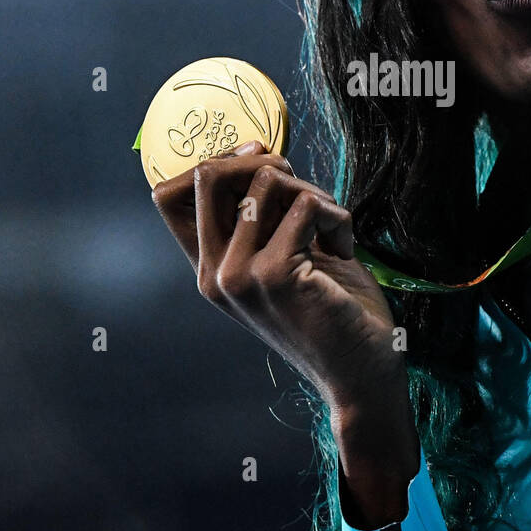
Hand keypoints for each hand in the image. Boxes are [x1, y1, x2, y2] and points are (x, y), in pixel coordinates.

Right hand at [150, 140, 409, 420]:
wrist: (361, 374)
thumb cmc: (333, 310)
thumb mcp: (285, 256)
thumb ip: (263, 218)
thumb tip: (262, 156)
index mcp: (210, 268)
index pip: (169, 195)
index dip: (216, 162)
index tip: (260, 162)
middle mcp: (213, 273)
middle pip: (207, 175)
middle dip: (265, 162)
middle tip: (304, 192)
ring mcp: (237, 275)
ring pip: (267, 181)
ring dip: (314, 192)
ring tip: (331, 228)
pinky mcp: (272, 275)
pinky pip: (306, 205)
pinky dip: (337, 216)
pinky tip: (344, 248)